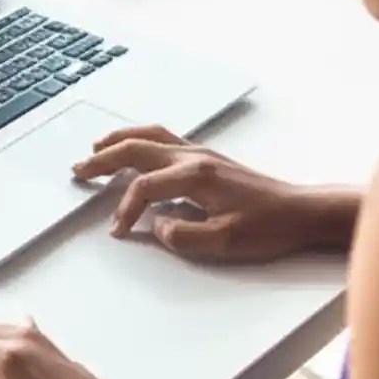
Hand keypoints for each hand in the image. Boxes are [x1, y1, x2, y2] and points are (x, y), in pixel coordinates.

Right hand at [71, 125, 336, 261]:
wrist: (301, 211)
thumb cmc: (268, 226)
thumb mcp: (226, 241)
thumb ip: (183, 237)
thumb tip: (156, 227)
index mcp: (195, 176)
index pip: (144, 187)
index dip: (125, 210)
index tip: (118, 231)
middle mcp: (194, 157)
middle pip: (136, 149)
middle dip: (102, 160)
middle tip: (77, 170)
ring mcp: (201, 153)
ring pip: (149, 136)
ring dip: (118, 141)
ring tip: (95, 147)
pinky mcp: (207, 157)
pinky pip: (163, 138)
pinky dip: (139, 139)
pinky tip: (133, 146)